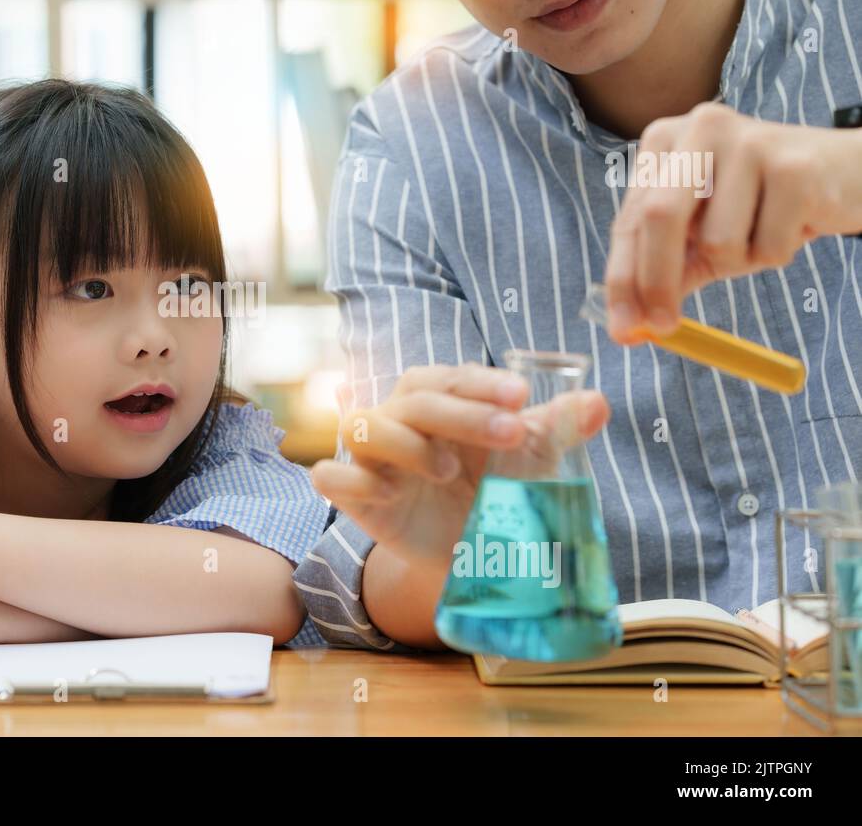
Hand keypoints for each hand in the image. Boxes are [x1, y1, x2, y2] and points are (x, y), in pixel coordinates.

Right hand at [309, 363, 610, 560]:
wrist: (473, 552)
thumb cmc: (497, 490)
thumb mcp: (531, 460)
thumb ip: (556, 428)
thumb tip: (597, 402)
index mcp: (438, 401)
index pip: (449, 377)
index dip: (481, 382)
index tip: (522, 395)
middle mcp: (400, 421)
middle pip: (413, 398)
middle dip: (461, 411)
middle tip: (510, 433)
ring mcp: (374, 460)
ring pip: (361, 426)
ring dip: (404, 441)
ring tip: (448, 469)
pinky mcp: (357, 498)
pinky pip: (331, 477)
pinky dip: (351, 479)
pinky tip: (389, 492)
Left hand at [604, 102, 861, 343]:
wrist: (843, 172)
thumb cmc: (756, 204)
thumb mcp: (700, 233)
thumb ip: (663, 270)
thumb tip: (629, 326)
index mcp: (664, 140)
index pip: (630, 219)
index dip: (622, 278)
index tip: (622, 329)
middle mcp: (701, 129)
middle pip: (659, 218)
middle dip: (656, 282)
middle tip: (662, 326)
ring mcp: (750, 142)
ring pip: (718, 242)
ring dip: (738, 262)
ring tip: (760, 233)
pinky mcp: (795, 167)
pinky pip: (768, 248)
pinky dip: (775, 255)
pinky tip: (793, 224)